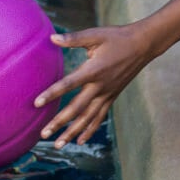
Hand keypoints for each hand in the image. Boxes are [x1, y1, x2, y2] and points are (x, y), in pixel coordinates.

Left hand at [34, 23, 159, 147]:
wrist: (142, 45)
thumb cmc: (117, 37)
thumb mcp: (95, 34)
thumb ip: (73, 39)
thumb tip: (51, 38)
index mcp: (93, 70)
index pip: (68, 84)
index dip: (52, 94)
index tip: (37, 104)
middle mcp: (100, 86)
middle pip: (76, 109)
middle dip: (59, 122)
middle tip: (43, 134)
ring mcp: (107, 94)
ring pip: (88, 118)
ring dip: (72, 132)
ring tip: (58, 145)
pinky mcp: (112, 97)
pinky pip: (99, 117)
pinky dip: (90, 130)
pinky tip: (80, 141)